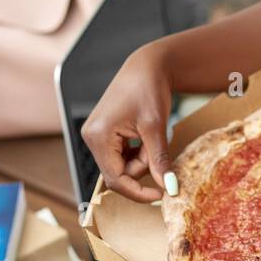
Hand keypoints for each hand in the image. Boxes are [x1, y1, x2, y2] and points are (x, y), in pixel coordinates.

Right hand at [81, 40, 175, 202]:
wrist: (148, 65)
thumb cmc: (149, 89)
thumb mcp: (156, 127)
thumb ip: (159, 160)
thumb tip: (169, 188)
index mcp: (98, 137)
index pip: (115, 179)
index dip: (139, 192)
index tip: (162, 195)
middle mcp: (91, 137)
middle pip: (118, 172)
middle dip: (142, 166)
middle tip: (157, 145)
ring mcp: (96, 135)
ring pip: (121, 164)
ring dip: (141, 158)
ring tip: (151, 134)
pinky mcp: (104, 133)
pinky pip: (121, 154)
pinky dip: (137, 151)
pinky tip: (144, 134)